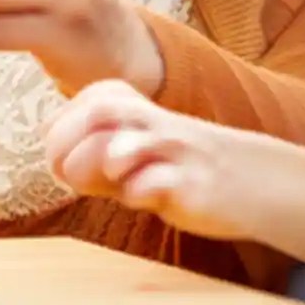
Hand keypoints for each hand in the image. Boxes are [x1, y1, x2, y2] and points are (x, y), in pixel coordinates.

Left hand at [44, 80, 257, 240]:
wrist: (250, 181)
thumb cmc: (180, 167)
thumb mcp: (132, 157)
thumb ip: (93, 158)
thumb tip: (53, 160)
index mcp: (135, 109)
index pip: (83, 104)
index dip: (60, 133)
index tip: (62, 162)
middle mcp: (152, 124)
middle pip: (99, 112)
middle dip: (67, 143)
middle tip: (65, 173)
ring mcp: (174, 152)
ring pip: (128, 143)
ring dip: (103, 160)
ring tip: (105, 175)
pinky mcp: (193, 184)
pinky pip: (159, 183)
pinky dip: (139, 192)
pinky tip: (138, 200)